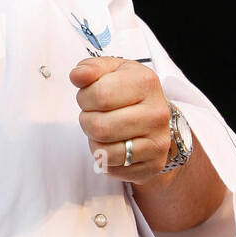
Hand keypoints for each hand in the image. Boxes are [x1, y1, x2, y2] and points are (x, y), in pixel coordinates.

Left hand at [69, 55, 171, 181]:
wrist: (155, 117)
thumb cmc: (128, 91)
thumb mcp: (111, 71)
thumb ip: (90, 68)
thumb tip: (77, 76)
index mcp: (146, 83)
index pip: (99, 95)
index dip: (85, 97)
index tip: (90, 97)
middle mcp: (157, 113)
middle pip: (99, 126)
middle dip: (87, 121)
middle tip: (94, 115)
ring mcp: (158, 142)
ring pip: (104, 151)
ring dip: (94, 141)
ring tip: (103, 130)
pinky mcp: (153, 165)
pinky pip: (112, 168)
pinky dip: (104, 159)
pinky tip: (114, 145)